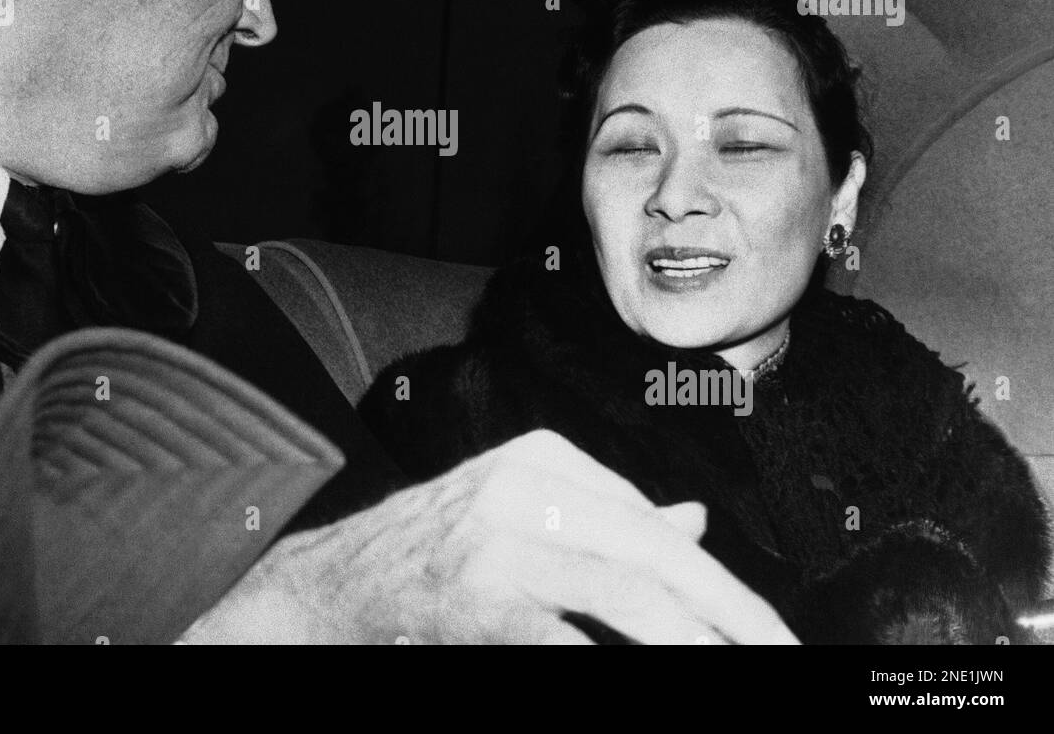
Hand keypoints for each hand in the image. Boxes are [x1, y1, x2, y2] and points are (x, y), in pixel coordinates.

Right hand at [177, 429, 798, 644]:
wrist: (338, 579)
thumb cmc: (437, 552)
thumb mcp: (522, 513)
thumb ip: (607, 516)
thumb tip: (695, 519)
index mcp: (543, 459)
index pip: (653, 522)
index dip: (717, 583)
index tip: (763, 630)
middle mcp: (526, 483)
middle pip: (657, 549)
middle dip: (733, 611)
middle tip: (787, 653)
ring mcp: (501, 534)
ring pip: (630, 591)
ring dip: (698, 640)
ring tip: (748, 665)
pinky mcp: (480, 591)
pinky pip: (571, 637)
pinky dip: (622, 659)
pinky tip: (671, 668)